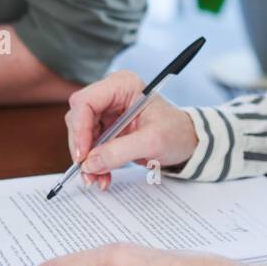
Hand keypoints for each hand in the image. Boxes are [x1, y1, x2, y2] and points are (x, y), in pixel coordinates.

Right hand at [63, 70, 198, 190]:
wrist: (187, 142)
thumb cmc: (177, 133)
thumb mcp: (152, 142)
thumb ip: (120, 152)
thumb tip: (89, 164)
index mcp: (123, 85)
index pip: (85, 101)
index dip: (79, 129)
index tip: (83, 156)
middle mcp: (111, 94)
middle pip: (79, 118)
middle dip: (82, 148)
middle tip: (87, 173)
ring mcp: (108, 110)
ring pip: (81, 134)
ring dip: (87, 160)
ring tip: (96, 180)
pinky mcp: (107, 127)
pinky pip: (90, 145)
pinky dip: (94, 163)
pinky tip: (102, 177)